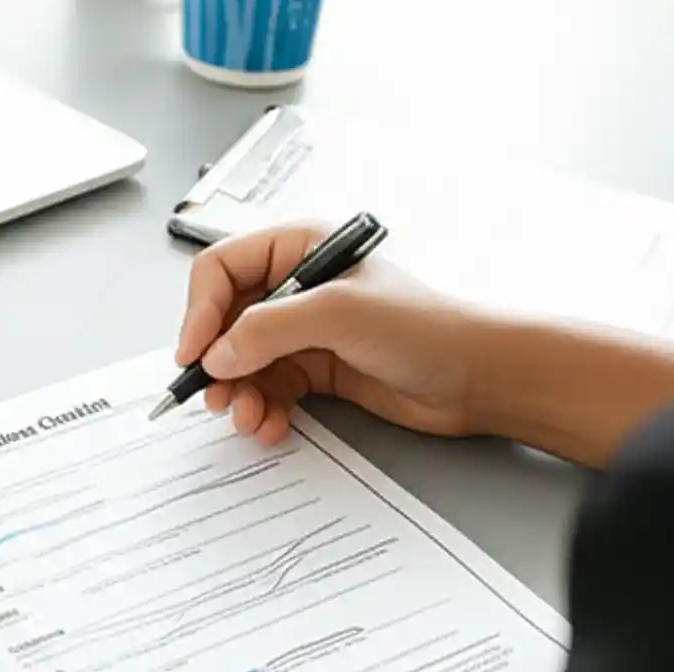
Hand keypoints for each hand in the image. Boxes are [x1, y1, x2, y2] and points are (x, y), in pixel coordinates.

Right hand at [176, 223, 478, 443]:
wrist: (478, 377)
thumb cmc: (426, 326)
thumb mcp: (339, 313)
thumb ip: (269, 328)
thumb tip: (217, 353)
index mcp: (298, 248)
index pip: (222, 270)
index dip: (200, 311)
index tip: (194, 353)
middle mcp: (294, 286)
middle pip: (225, 320)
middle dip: (217, 362)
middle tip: (216, 395)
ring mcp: (304, 330)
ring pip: (242, 361)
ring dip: (238, 393)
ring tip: (247, 418)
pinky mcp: (315, 368)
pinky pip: (268, 388)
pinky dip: (261, 408)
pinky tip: (269, 424)